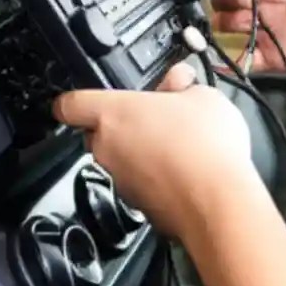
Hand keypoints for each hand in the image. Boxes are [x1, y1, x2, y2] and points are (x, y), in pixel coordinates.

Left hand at [52, 64, 260, 238]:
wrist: (217, 203)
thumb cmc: (205, 148)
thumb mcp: (204, 97)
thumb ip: (183, 85)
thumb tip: (180, 80)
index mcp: (113, 114)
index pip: (69, 105)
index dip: (76, 100)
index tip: (91, 98)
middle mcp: (107, 148)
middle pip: (99, 133)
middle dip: (124, 125)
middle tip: (157, 116)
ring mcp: (121, 180)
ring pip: (121, 159)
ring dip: (142, 151)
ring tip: (180, 144)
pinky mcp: (139, 205)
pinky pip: (141, 184)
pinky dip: (157, 177)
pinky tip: (187, 171)